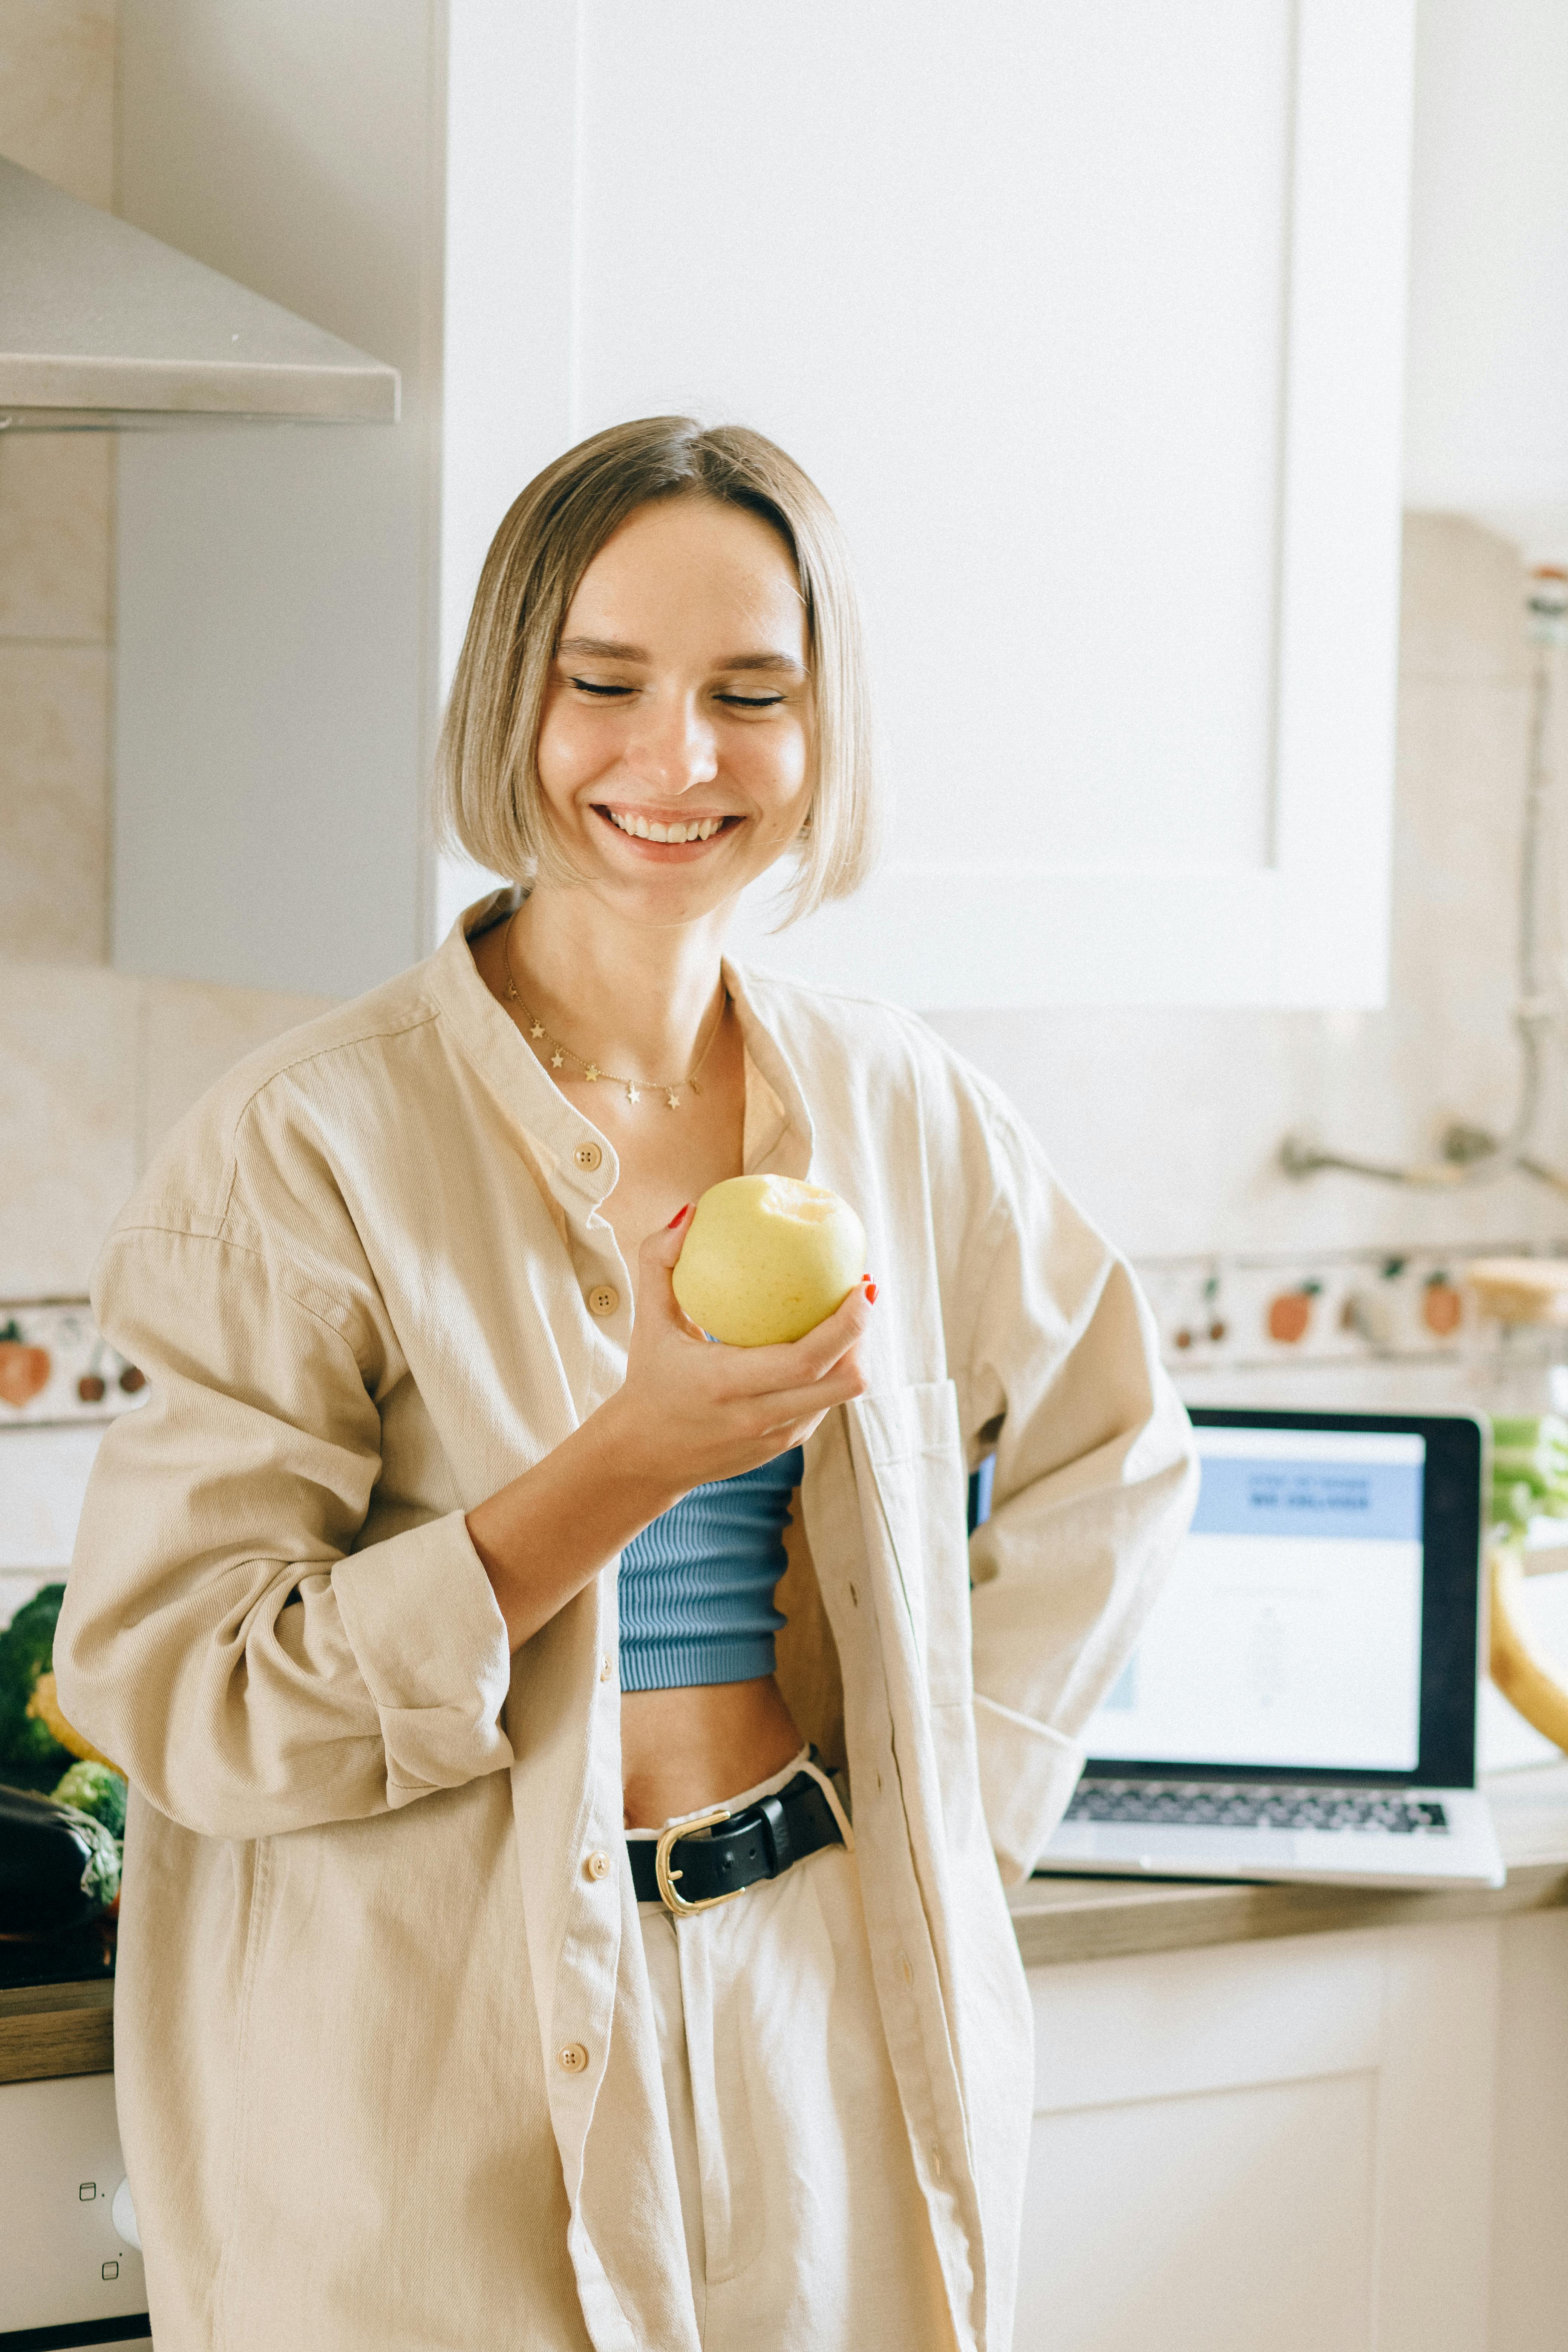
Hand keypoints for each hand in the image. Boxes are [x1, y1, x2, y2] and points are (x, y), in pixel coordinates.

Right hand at [605, 1204, 874, 1498]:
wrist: (645, 1456)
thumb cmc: (648, 1378)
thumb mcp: (647, 1321)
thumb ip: (658, 1262)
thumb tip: (690, 1212)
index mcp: (727, 1384)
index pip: (807, 1360)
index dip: (848, 1325)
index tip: (862, 1284)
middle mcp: (759, 1416)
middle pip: (841, 1380)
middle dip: (863, 1333)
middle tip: (863, 1289)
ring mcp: (777, 1437)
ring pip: (840, 1394)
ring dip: (853, 1353)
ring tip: (848, 1312)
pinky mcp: (784, 1446)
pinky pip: (824, 1405)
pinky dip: (831, 1372)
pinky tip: (824, 1344)